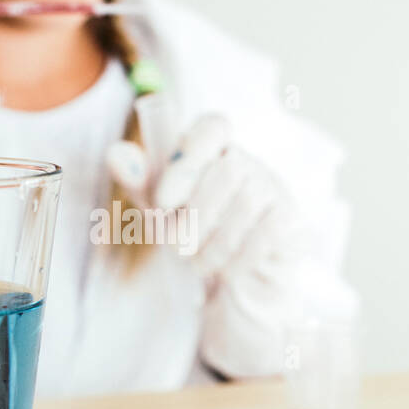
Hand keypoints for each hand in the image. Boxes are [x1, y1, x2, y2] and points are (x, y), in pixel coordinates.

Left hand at [109, 112, 355, 378]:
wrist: (234, 283)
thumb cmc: (195, 235)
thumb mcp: (160, 210)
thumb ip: (139, 180)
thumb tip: (116, 152)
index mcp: (214, 150)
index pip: (214, 126)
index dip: (188, 158)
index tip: (162, 201)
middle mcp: (249, 162)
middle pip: (228, 170)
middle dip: (195, 215)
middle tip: (176, 247)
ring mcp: (275, 188)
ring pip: (246, 203)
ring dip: (215, 242)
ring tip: (198, 263)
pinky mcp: (292, 219)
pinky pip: (269, 230)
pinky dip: (239, 256)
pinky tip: (226, 270)